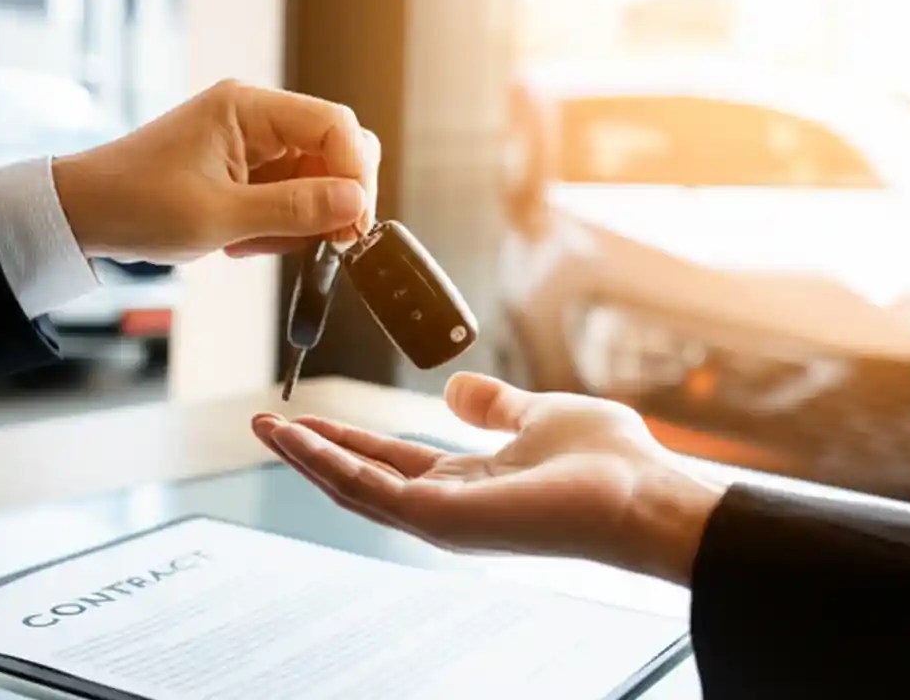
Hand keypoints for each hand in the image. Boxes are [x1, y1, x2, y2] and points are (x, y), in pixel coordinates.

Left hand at [51, 79, 379, 262]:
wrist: (86, 215)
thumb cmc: (136, 205)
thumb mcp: (219, 217)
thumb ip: (294, 210)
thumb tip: (354, 204)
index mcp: (248, 108)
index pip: (333, 125)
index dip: (355, 174)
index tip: (354, 223)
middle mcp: (256, 117)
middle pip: (335, 147)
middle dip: (337, 196)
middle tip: (328, 240)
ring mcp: (254, 143)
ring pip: (318, 177)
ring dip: (302, 219)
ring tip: (252, 243)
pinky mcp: (248, 170)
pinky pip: (292, 195)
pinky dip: (280, 226)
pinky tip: (242, 241)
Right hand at [251, 372, 725, 585]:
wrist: (643, 495)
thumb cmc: (609, 463)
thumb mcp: (537, 415)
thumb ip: (493, 407)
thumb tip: (456, 390)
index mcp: (468, 480)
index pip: (391, 459)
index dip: (347, 437)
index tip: (310, 415)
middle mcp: (448, 504)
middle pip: (361, 476)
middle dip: (313, 449)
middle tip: (267, 422)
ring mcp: (442, 517)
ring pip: (354, 487)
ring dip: (307, 457)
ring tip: (266, 427)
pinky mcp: (442, 519)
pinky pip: (371, 490)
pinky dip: (329, 465)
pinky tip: (300, 441)